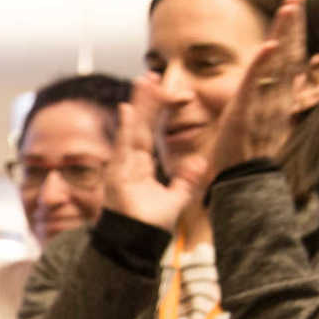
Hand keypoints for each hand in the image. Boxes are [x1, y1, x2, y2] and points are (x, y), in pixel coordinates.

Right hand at [103, 74, 200, 231]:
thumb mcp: (176, 198)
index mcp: (140, 166)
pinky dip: (126, 128)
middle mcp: (129, 163)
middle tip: (151, 75)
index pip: (148, 132)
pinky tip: (129, 109)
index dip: (154, 111)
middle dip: (146, 100)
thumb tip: (201, 161)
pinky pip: (123, 147)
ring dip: (138, 105)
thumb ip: (187, 179)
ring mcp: (121, 167)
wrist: (138, 243)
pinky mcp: (117, 175)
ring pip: (132, 130)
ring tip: (143, 82)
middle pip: (140, 125)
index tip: (161, 90)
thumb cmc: (151, 225)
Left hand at [206, 0, 307, 178]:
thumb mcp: (251, 124)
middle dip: (292, 27)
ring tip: (289, 9)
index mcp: (274, 101)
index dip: (290, 36)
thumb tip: (261, 90)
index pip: (286, 62)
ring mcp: (262, 107)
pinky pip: (255, 88)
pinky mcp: (245, 117)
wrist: (237, 187)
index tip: (292, 10)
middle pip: (288, 57)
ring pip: (278, 66)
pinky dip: (263, 66)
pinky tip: (270, 45)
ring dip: (284, 36)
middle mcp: (274, 101)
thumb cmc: (239, 159)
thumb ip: (256, 104)